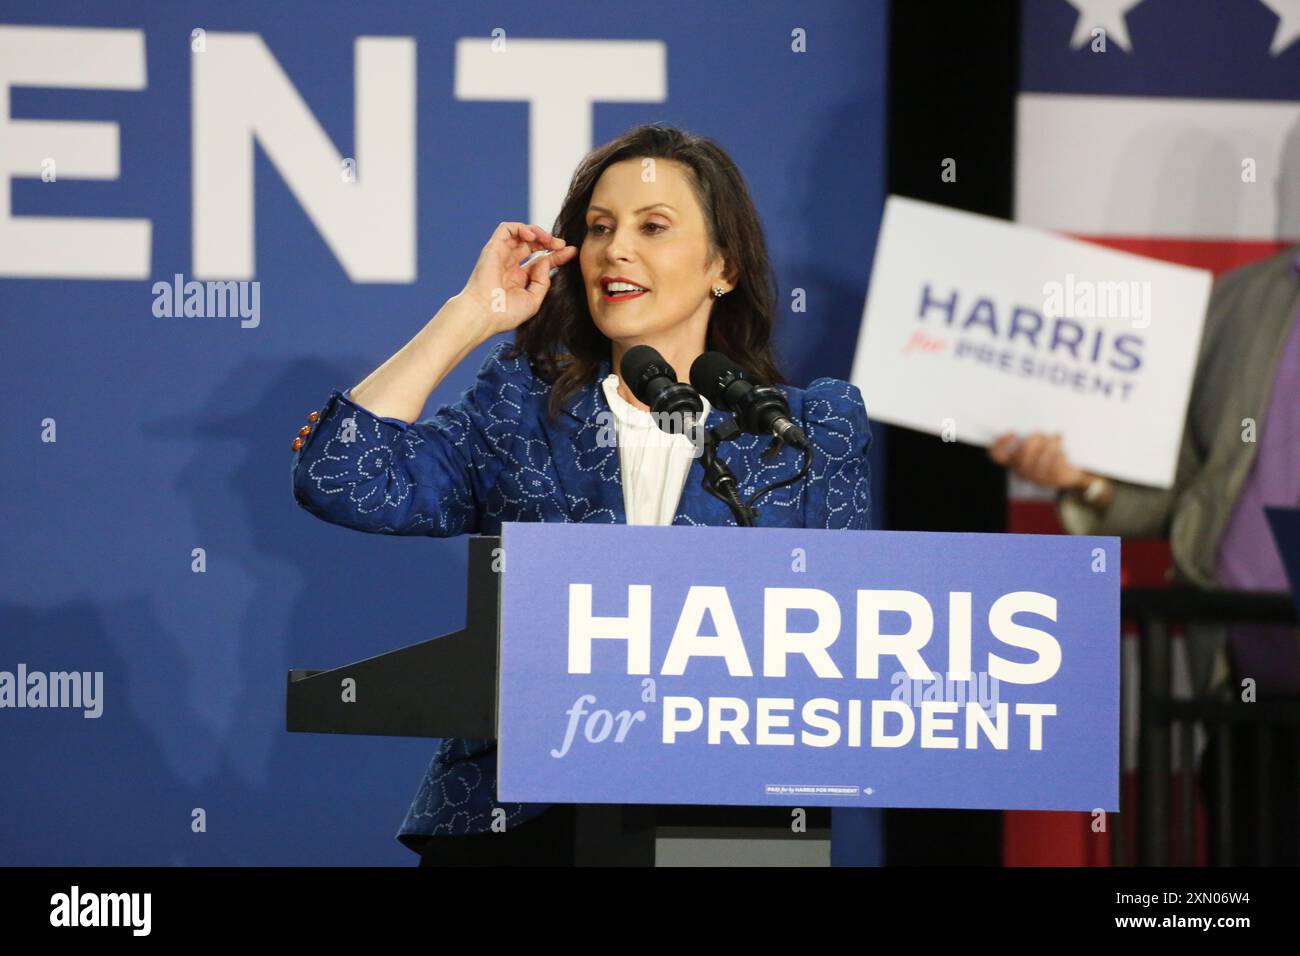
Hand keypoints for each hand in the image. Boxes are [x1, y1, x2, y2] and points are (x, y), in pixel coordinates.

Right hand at [459, 222, 577, 336]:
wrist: (484, 314)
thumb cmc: (505, 313)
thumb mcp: (533, 300)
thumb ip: (543, 281)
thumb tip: (547, 261)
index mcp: (519, 279)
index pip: (541, 261)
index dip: (557, 255)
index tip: (572, 251)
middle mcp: (510, 265)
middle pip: (533, 246)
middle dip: (550, 242)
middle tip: (561, 245)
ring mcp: (501, 256)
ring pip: (521, 234)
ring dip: (537, 232)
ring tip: (549, 240)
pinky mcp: (492, 248)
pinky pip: (506, 229)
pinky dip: (521, 228)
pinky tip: (533, 237)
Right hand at [988, 431, 1091, 492]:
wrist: (1070, 473)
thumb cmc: (1051, 451)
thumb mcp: (1038, 441)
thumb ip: (1030, 433)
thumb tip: (1031, 423)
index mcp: (1013, 460)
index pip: (997, 454)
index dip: (1002, 444)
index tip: (1013, 432)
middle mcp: (1021, 470)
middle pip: (1021, 455)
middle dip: (1034, 441)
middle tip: (1042, 433)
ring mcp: (1035, 477)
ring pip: (1039, 461)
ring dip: (1049, 447)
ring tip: (1057, 438)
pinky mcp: (1052, 479)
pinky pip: (1054, 467)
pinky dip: (1059, 456)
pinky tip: (1063, 451)